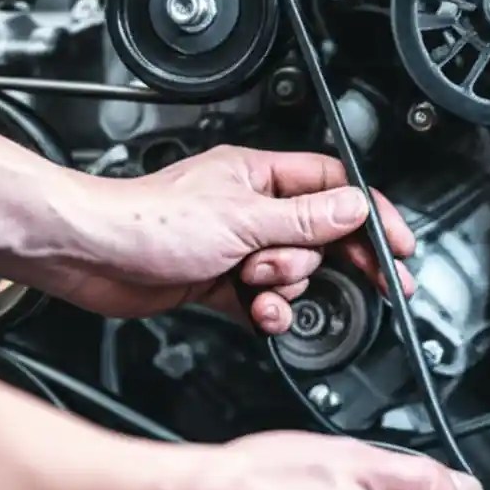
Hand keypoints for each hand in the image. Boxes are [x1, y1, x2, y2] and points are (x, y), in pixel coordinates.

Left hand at [62, 145, 416, 332]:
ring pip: (293, 274)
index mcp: (259, 176)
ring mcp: (236, 246)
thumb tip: (354, 209)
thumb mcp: (242, 219)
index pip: (334, 188)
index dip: (370, 215)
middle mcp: (250, 208)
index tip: (398, 246)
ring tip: (260, 285)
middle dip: (337, 260)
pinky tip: (257, 314)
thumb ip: (305, 220)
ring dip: (286, 287)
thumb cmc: (147, 222)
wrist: (91, 255)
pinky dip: (266, 311)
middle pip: (320, 236)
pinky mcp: (219, 281)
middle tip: (380, 283)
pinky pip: (263, 301)